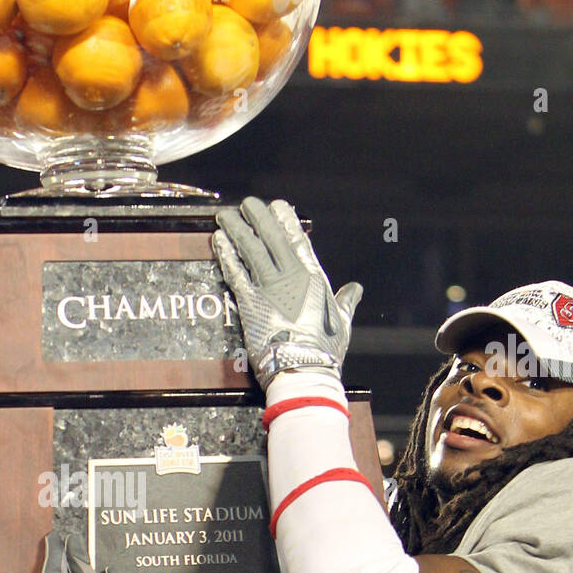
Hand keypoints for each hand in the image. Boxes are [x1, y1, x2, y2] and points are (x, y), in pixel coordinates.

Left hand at [212, 197, 361, 388]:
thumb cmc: (324, 351)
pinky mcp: (249, 301)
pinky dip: (225, 253)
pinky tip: (217, 239)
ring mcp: (269, 286)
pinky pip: (234, 270)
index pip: (298, 240)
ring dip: (237, 228)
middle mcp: (291, 276)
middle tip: (248, 203)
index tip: (279, 205)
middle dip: (258, 217)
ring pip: (250, 248)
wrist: (303, 369)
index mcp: (314, 278)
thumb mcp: (341, 322)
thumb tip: (355, 289)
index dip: (287, 221)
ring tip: (226, 214)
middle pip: (271, 237)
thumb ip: (346, 302)